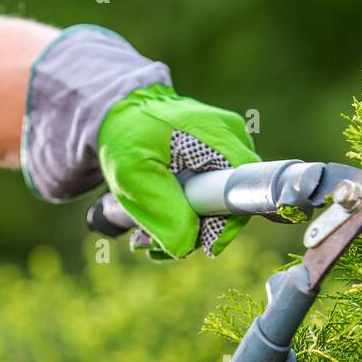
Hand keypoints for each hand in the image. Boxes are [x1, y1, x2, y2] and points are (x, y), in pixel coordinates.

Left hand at [21, 26, 258, 258]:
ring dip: (181, 230)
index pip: (243, 193)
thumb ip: (162, 210)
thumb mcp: (133, 174)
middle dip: (192, 233)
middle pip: (230, 206)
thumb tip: (186, 247)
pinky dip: (180, 217)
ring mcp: (225, 153)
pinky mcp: (213, 164)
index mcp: (221, 138)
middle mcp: (233, 143)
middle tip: (150, 243)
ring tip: (143, 237)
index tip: (194, 244)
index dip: (223, 227)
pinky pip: (207, 201)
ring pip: (216, 209)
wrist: (118, 114)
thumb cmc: (125, 135)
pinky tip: (154, 224)